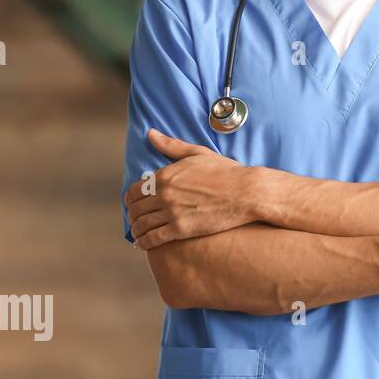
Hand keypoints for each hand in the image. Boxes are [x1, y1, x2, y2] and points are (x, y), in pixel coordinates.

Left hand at [125, 129, 255, 249]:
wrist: (247, 193)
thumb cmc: (227, 172)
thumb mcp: (199, 154)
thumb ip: (172, 146)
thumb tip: (150, 134)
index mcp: (165, 175)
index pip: (134, 191)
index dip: (131, 200)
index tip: (134, 204)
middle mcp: (164, 194)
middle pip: (135, 209)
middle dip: (132, 216)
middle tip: (136, 220)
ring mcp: (172, 212)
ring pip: (141, 225)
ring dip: (136, 231)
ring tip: (138, 234)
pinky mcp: (181, 229)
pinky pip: (153, 238)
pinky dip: (144, 243)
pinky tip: (144, 245)